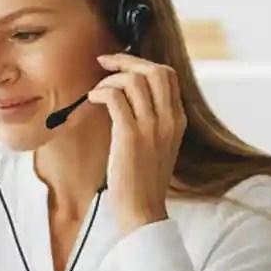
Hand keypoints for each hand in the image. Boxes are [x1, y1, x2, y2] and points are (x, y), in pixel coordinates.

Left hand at [88, 52, 186, 236]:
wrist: (143, 210)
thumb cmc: (144, 180)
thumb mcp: (159, 145)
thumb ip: (153, 120)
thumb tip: (129, 96)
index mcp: (178, 120)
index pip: (167, 75)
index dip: (141, 63)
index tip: (121, 65)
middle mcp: (169, 119)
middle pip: (155, 70)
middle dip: (127, 60)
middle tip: (105, 63)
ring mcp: (152, 127)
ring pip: (134, 80)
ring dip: (110, 79)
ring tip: (97, 92)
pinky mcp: (131, 135)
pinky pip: (115, 98)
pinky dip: (101, 92)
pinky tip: (92, 100)